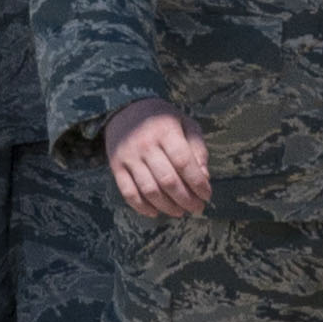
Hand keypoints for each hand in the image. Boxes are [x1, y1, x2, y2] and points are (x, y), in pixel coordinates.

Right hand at [105, 97, 210, 218]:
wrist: (124, 109)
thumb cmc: (162, 119)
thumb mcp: (185, 124)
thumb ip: (198, 148)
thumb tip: (204, 177)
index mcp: (166, 131)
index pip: (184, 162)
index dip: (197, 182)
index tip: (207, 195)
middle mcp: (146, 144)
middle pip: (168, 180)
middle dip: (186, 199)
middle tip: (197, 208)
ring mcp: (129, 157)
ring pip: (149, 190)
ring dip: (167, 206)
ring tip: (180, 212)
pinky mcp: (116, 167)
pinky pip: (128, 192)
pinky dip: (142, 207)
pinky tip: (155, 212)